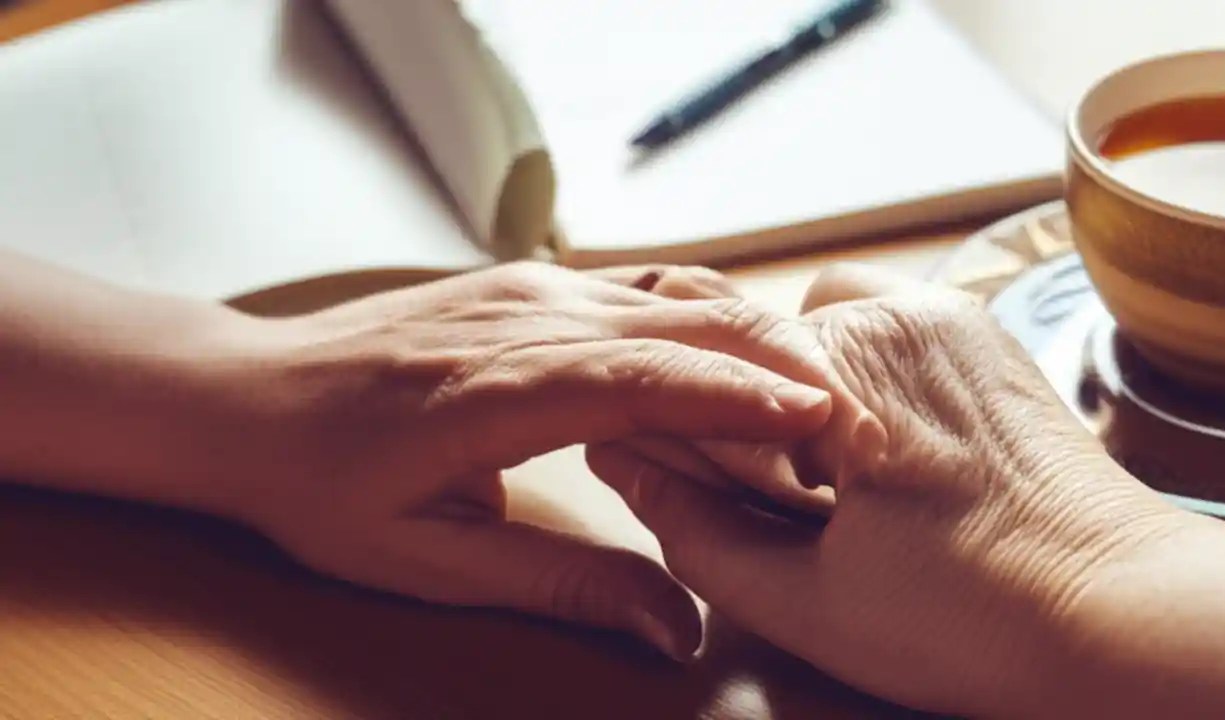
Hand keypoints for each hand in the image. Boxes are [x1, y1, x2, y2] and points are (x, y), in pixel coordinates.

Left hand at [203, 262, 839, 659]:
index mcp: (499, 390)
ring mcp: (522, 290)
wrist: (245, 398)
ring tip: (819, 385)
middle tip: (856, 408)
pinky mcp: (522, 283)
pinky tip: (735, 352)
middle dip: (776, 362)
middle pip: (679, 324)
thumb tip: (676, 627)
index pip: (650, 381)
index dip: (743, 398)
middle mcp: (522, 321)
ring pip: (667, 296)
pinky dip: (697, 320)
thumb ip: (563, 586)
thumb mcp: (430, 559)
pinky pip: (632, 290)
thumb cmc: (321, 483)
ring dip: (746, 338)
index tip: (826, 419)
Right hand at [587, 264, 1189, 714]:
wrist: (1121, 615)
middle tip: (787, 503)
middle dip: (740, 418)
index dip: (681, 445)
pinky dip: (851, 370)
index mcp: (841, 375)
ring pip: (807, 322)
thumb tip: (622, 460)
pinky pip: (874, 319)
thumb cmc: (976, 619)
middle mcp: (890, 313)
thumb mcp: (804, 600)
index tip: (689, 492)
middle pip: (751, 346)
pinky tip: (876, 445)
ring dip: (794, 385)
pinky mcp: (975, 328)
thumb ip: (693, 527)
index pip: (701, 381)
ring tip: (831, 472)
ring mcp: (941, 312)